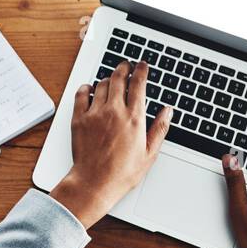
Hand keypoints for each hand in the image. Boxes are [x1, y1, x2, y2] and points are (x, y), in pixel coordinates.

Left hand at [51, 61, 173, 227]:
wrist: (94, 183)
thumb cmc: (122, 173)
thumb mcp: (150, 153)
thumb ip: (160, 128)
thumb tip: (168, 110)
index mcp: (134, 118)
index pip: (139, 84)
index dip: (141, 70)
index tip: (142, 65)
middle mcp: (114, 112)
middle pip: (119, 78)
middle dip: (124, 68)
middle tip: (126, 65)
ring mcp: (95, 114)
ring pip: (101, 84)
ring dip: (108, 79)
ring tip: (111, 80)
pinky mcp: (78, 119)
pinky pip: (81, 94)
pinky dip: (86, 88)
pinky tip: (90, 89)